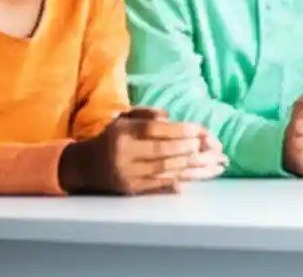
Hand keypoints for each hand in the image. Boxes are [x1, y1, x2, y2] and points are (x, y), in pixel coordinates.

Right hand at [59, 107, 226, 195]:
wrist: (84, 166)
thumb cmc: (112, 137)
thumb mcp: (124, 118)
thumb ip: (146, 113)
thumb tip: (170, 117)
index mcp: (123, 133)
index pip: (155, 131)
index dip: (182, 130)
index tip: (203, 130)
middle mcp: (125, 154)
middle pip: (164, 152)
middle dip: (193, 149)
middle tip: (216, 147)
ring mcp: (129, 174)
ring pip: (167, 170)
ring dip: (196, 167)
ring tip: (218, 164)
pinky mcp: (133, 189)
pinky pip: (162, 184)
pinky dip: (184, 180)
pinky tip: (202, 177)